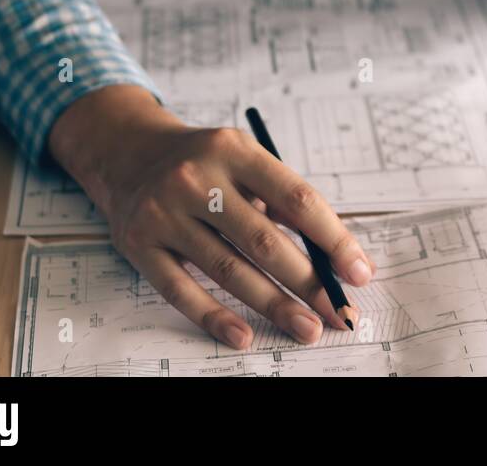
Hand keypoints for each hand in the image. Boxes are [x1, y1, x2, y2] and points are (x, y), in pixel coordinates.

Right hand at [48, 86, 375, 349]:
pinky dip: (214, 316)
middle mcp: (198, 179)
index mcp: (235, 151)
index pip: (297, 200)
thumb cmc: (204, 163)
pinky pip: (181, 289)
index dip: (333, 239)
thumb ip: (282, 199)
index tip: (359, 272)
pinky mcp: (139, 244)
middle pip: (264, 240)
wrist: (127, 152)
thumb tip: (332, 257)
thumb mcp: (243, 159)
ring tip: (306, 327)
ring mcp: (164, 213)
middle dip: (309, 282)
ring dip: (273, 305)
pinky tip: (244, 335)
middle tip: (338, 312)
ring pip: (228, 269)